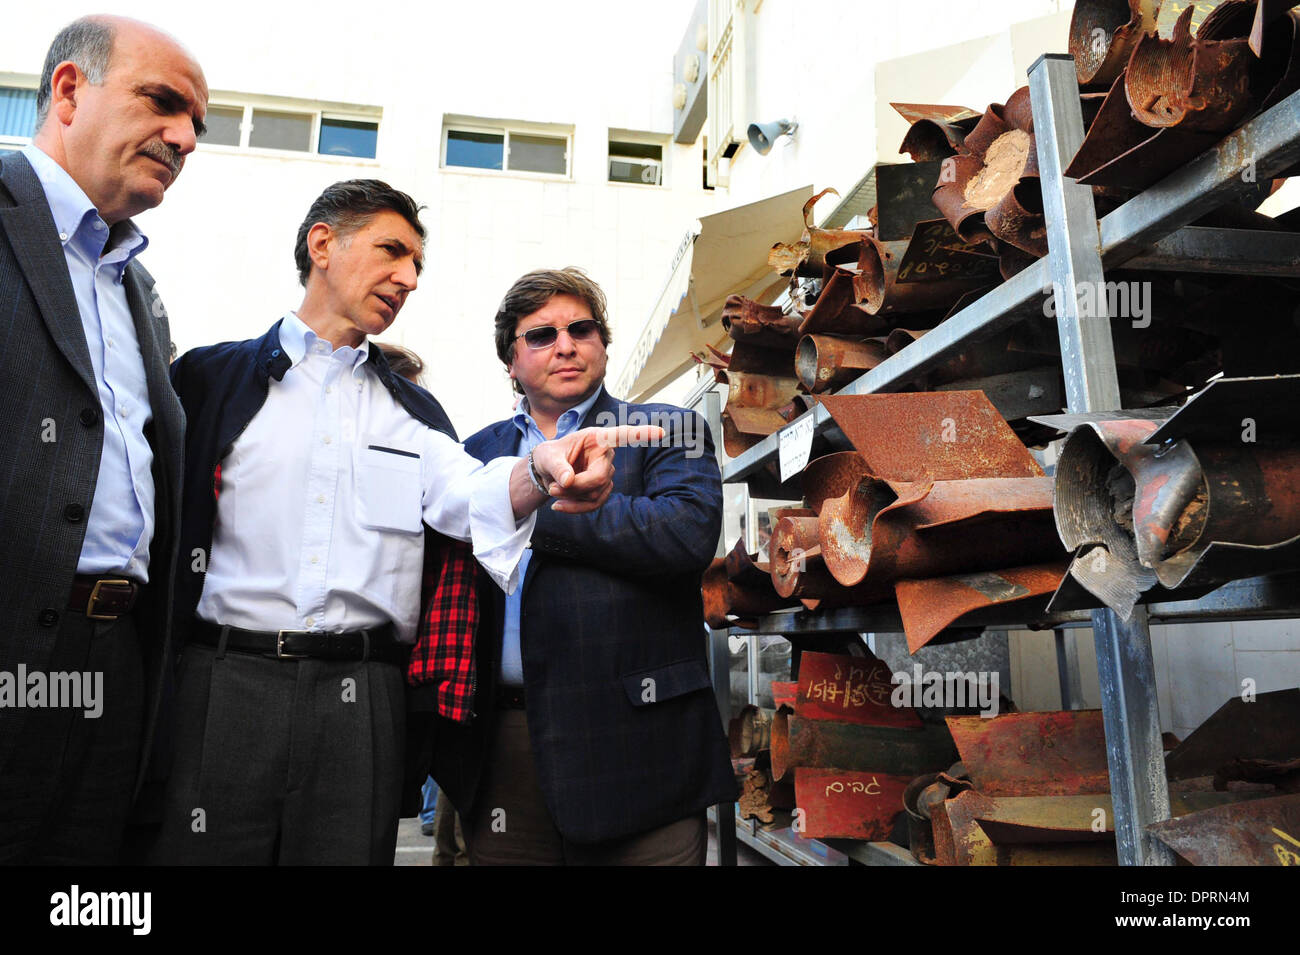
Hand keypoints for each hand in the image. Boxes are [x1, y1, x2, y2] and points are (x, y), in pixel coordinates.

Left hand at [532, 425, 664, 512]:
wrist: (546, 473)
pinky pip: (593, 503)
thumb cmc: (548, 457)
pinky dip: (575, 508)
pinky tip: (559, 506)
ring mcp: (606, 473)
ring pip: (596, 493)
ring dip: (572, 497)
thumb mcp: (547, 457)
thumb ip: (557, 467)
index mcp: (597, 438)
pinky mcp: (602, 489)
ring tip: (553, 491)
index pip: (622, 435)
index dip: (642, 434)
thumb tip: (568, 481)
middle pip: (600, 477)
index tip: (660, 432)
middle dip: (576, 486)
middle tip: (554, 488)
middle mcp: (606, 455)